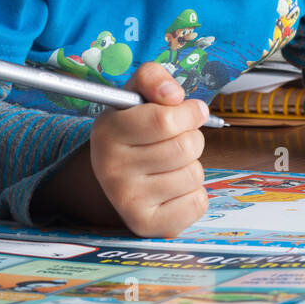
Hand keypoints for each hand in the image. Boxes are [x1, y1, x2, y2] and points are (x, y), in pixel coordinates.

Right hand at [37, 63, 208, 236]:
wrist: (116, 178)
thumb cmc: (134, 130)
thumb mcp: (136, 95)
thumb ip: (153, 78)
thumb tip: (174, 95)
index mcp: (108, 131)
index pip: (165, 119)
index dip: (189, 112)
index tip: (191, 110)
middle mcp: (111, 168)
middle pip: (185, 147)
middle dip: (192, 138)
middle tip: (177, 140)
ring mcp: (127, 200)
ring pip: (193, 174)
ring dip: (191, 166)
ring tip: (170, 166)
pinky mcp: (146, 225)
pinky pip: (197, 203)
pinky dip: (194, 194)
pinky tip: (173, 189)